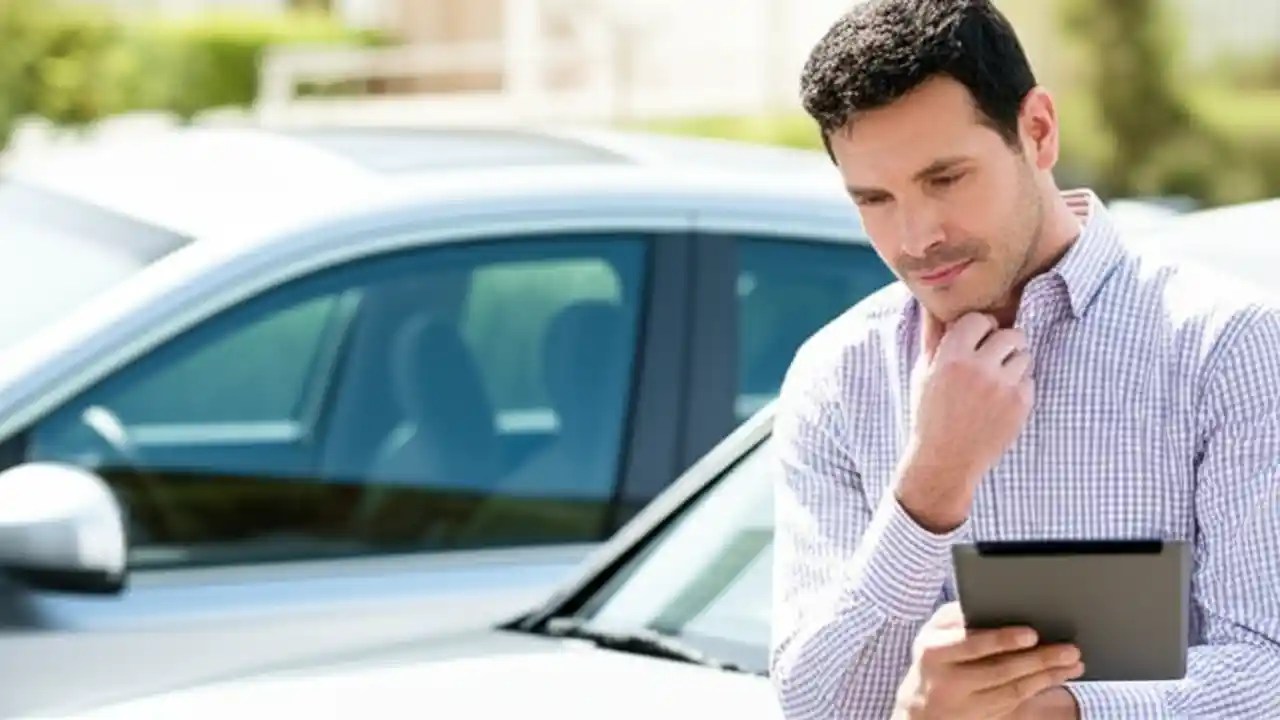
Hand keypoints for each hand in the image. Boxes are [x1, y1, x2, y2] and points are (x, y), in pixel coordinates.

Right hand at [893, 603, 1083, 719]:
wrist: (920, 705)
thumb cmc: (936, 655)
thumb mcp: (935, 633)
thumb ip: (958, 617)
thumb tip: (995, 602)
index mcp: (933, 652)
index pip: (970, 645)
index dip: (1001, 640)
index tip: (1031, 634)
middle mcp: (946, 681)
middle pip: (998, 671)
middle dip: (1037, 660)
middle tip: (1068, 649)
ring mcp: (965, 705)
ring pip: (1013, 691)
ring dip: (1047, 676)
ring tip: (1073, 662)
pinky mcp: (982, 718)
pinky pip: (1016, 703)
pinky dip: (1040, 688)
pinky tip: (1060, 676)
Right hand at [897, 311, 1033, 530]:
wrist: (945, 460)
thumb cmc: (930, 413)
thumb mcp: (924, 372)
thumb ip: (933, 336)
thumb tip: (932, 304)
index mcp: (951, 356)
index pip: (980, 319)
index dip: (980, 328)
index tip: (976, 341)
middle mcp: (979, 367)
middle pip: (1010, 334)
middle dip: (1003, 343)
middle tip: (991, 359)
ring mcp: (1003, 386)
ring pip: (1025, 355)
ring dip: (1013, 363)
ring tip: (996, 380)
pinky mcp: (1020, 404)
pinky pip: (1030, 379)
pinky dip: (1019, 386)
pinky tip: (1000, 400)